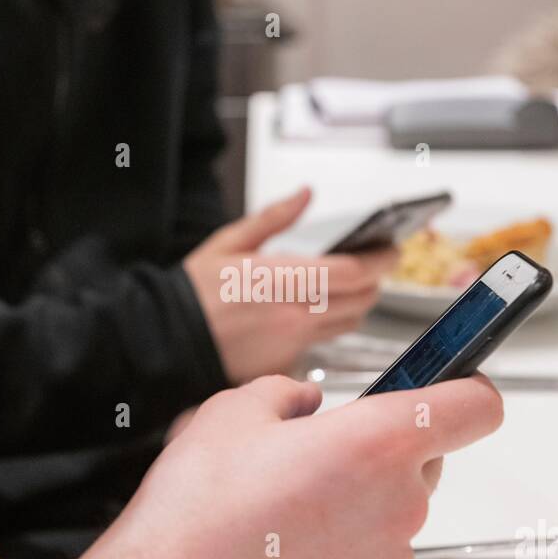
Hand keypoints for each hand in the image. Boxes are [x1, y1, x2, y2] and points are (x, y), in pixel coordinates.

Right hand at [75, 373, 503, 558]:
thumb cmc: (195, 512)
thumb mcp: (233, 410)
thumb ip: (288, 393)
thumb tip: (305, 403)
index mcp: (379, 442)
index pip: (476, 407)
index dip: (467, 391)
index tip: (454, 388)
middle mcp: (399, 507)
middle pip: (422, 467)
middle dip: (380, 456)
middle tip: (315, 460)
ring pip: (389, 523)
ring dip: (355, 513)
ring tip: (282, 518)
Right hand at [184, 188, 397, 382]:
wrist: (166, 340)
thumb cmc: (193, 293)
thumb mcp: (230, 242)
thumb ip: (275, 218)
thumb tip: (305, 194)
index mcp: (284, 278)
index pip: (356, 272)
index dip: (382, 260)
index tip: (391, 248)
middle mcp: (296, 314)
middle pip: (362, 300)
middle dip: (376, 281)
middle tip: (376, 266)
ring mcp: (293, 343)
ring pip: (348, 324)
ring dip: (357, 304)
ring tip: (350, 287)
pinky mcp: (286, 364)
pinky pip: (321, 343)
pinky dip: (327, 327)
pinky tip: (313, 312)